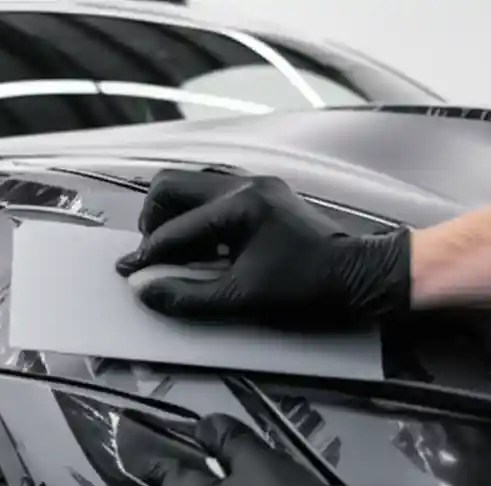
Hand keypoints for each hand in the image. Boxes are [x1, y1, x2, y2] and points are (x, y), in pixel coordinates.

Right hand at [118, 170, 411, 324]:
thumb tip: (145, 290)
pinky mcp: (262, 194)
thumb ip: (187, 295)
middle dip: (153, 222)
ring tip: (173, 254)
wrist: (360, 274)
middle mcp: (244, 183)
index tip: (130, 273)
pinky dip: (196, 218)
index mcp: (239, 204)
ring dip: (174, 217)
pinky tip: (201, 248)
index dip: (148, 255)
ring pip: (191, 186)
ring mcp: (255, 184)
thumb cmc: (309, 285)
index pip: (176, 227)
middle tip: (151, 255)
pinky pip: (212, 195)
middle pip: (172, 185)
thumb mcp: (242, 297)